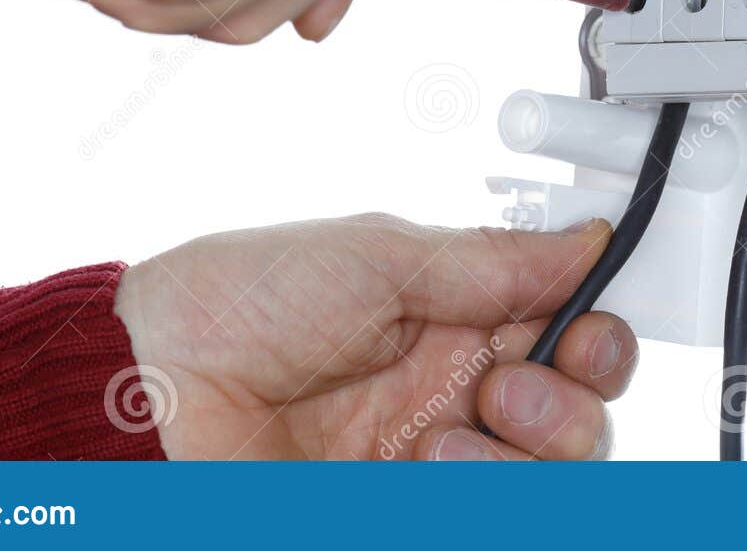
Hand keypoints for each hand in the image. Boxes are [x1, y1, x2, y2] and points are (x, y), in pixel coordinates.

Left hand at [113, 215, 636, 459]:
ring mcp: (432, 459)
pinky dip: (487, 486)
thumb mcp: (378, 257)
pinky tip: (433, 460)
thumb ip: (494, 260)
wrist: (147, 395)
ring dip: (525, 452)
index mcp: (454, 317)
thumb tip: (589, 239)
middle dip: (571, 400)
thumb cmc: (237, 304)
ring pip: (549, 474)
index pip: (568, 331)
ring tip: (451, 432)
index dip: (599, 335)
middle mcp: (453, 391)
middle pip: (577, 414)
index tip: (591, 329)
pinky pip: (493, 507)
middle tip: (509, 383)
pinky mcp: (404, 504)